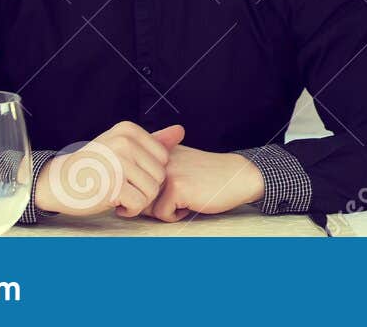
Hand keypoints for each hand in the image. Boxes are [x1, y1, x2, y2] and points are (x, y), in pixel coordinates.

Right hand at [35, 121, 185, 217]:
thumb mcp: (121, 147)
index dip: (150, 172)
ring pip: (152, 190)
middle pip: (159, 175)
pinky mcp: (112, 184)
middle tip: (123, 188)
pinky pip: (139, 203)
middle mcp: (124, 142)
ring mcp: (117, 162)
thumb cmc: (92, 166)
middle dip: (145, 189)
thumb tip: (180, 131)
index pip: (163, 157)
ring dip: (138, 200)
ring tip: (119, 195)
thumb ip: (152, 141)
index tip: (129, 175)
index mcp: (128, 130)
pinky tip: (115, 205)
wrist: (57, 183)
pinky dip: (130, 210)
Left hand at [144, 146, 265, 221]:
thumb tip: (128, 198)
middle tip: (178, 197)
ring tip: (185, 199)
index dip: (144, 191)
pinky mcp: (176, 187)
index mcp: (159, 151)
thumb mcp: (179, 166)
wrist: (238, 176)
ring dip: (164, 209)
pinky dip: (176, 216)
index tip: (167, 191)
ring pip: (147, 205)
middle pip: (138, 193)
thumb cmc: (208, 177)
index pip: (135, 179)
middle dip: (153, 203)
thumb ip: (154, 175)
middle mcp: (160, 158)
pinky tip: (192, 203)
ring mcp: (168, 172)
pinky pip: (162, 214)